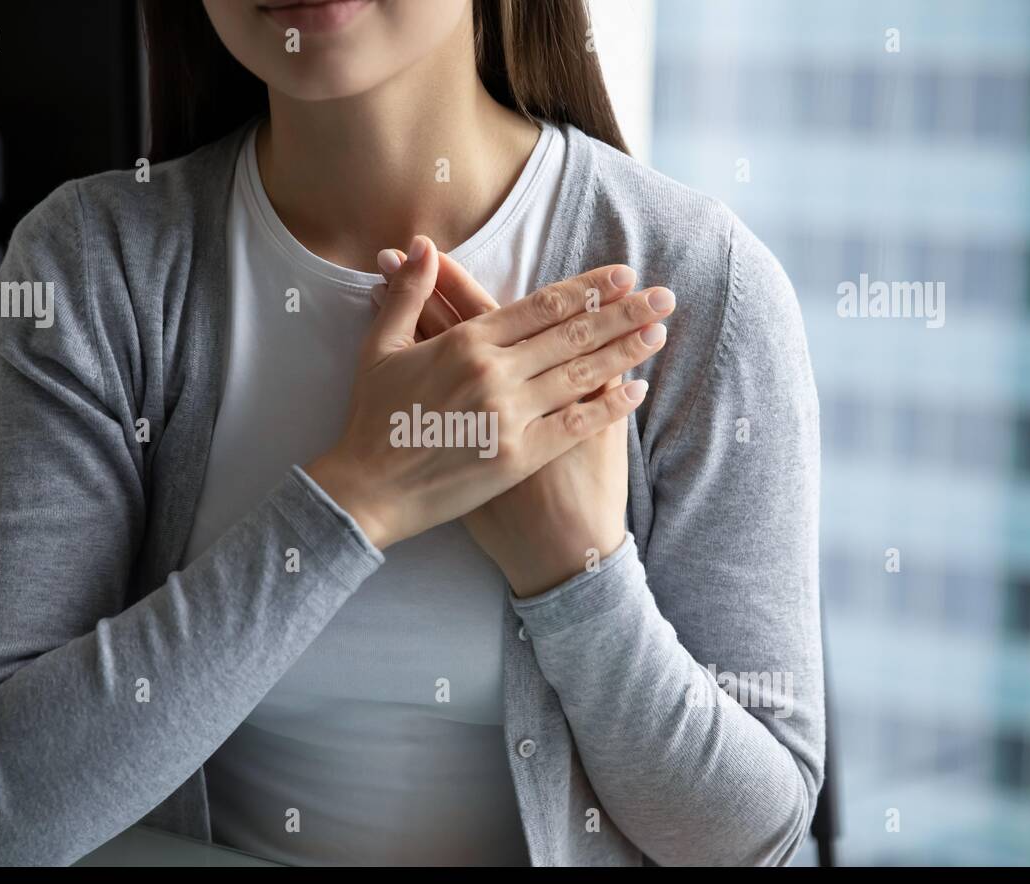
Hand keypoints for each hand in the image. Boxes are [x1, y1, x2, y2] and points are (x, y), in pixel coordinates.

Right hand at [372, 250, 673, 595]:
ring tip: (659, 332)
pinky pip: (574, 425)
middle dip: (623, 313)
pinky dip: (608, 406)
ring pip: (581, 375)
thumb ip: (408, 295)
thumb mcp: (380, 348)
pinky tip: (635, 390)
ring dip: (625, 351)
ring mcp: (509, 417)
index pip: (541, 306)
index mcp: (464, 343)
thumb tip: (422, 247)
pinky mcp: (518, 457)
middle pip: (572, 334)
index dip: (587, 288)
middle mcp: (493, 374)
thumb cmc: (372, 419)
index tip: (622, 276)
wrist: (367, 490)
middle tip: (662, 296)